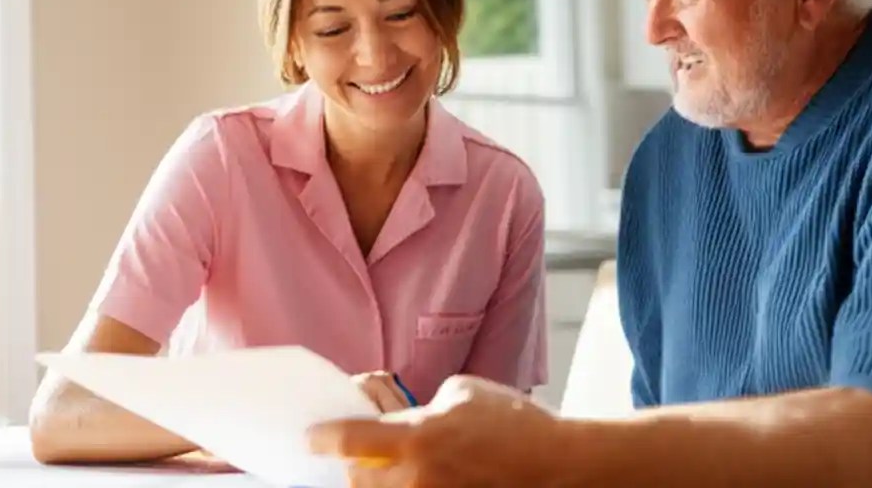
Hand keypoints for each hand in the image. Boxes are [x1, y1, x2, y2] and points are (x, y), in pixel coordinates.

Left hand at [310, 375, 561, 487]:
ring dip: (384, 483)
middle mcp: (417, 478)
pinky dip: (411, 486)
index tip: (313, 438)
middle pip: (358, 480)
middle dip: (358, 467)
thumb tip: (410, 418)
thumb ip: (426, 406)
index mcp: (418, 438)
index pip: (351, 441)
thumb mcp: (465, 392)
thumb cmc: (517, 425)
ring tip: (406, 469)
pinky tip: (433, 476)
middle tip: (365, 456)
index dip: (324, 438)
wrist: (557, 467)